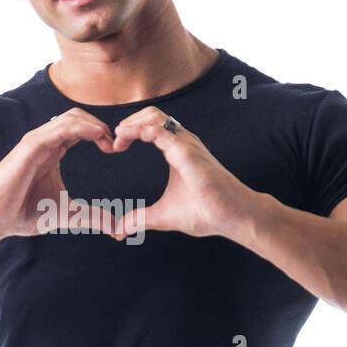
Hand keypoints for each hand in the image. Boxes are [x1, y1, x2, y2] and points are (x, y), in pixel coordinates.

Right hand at [0, 108, 114, 239]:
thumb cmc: (24, 213)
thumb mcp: (69, 214)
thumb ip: (93, 217)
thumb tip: (117, 229)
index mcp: (54, 151)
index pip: (82, 129)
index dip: (102, 134)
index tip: (117, 150)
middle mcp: (46, 142)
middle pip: (79, 117)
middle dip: (102, 126)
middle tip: (117, 145)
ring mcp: (37, 142)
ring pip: (71, 118)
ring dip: (95, 125)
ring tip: (109, 141)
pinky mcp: (30, 146)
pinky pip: (58, 128)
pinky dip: (80, 128)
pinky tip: (96, 136)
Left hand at [108, 107, 254, 240]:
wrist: (233, 217)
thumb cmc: (206, 213)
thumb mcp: (163, 215)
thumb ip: (140, 219)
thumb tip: (118, 232)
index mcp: (178, 151)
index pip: (151, 127)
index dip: (130, 131)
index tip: (115, 148)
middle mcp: (182, 143)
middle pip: (151, 114)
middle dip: (128, 122)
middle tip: (113, 142)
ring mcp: (186, 145)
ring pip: (155, 116)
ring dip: (131, 123)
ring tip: (117, 138)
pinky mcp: (187, 152)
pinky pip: (160, 131)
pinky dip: (139, 131)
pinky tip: (125, 139)